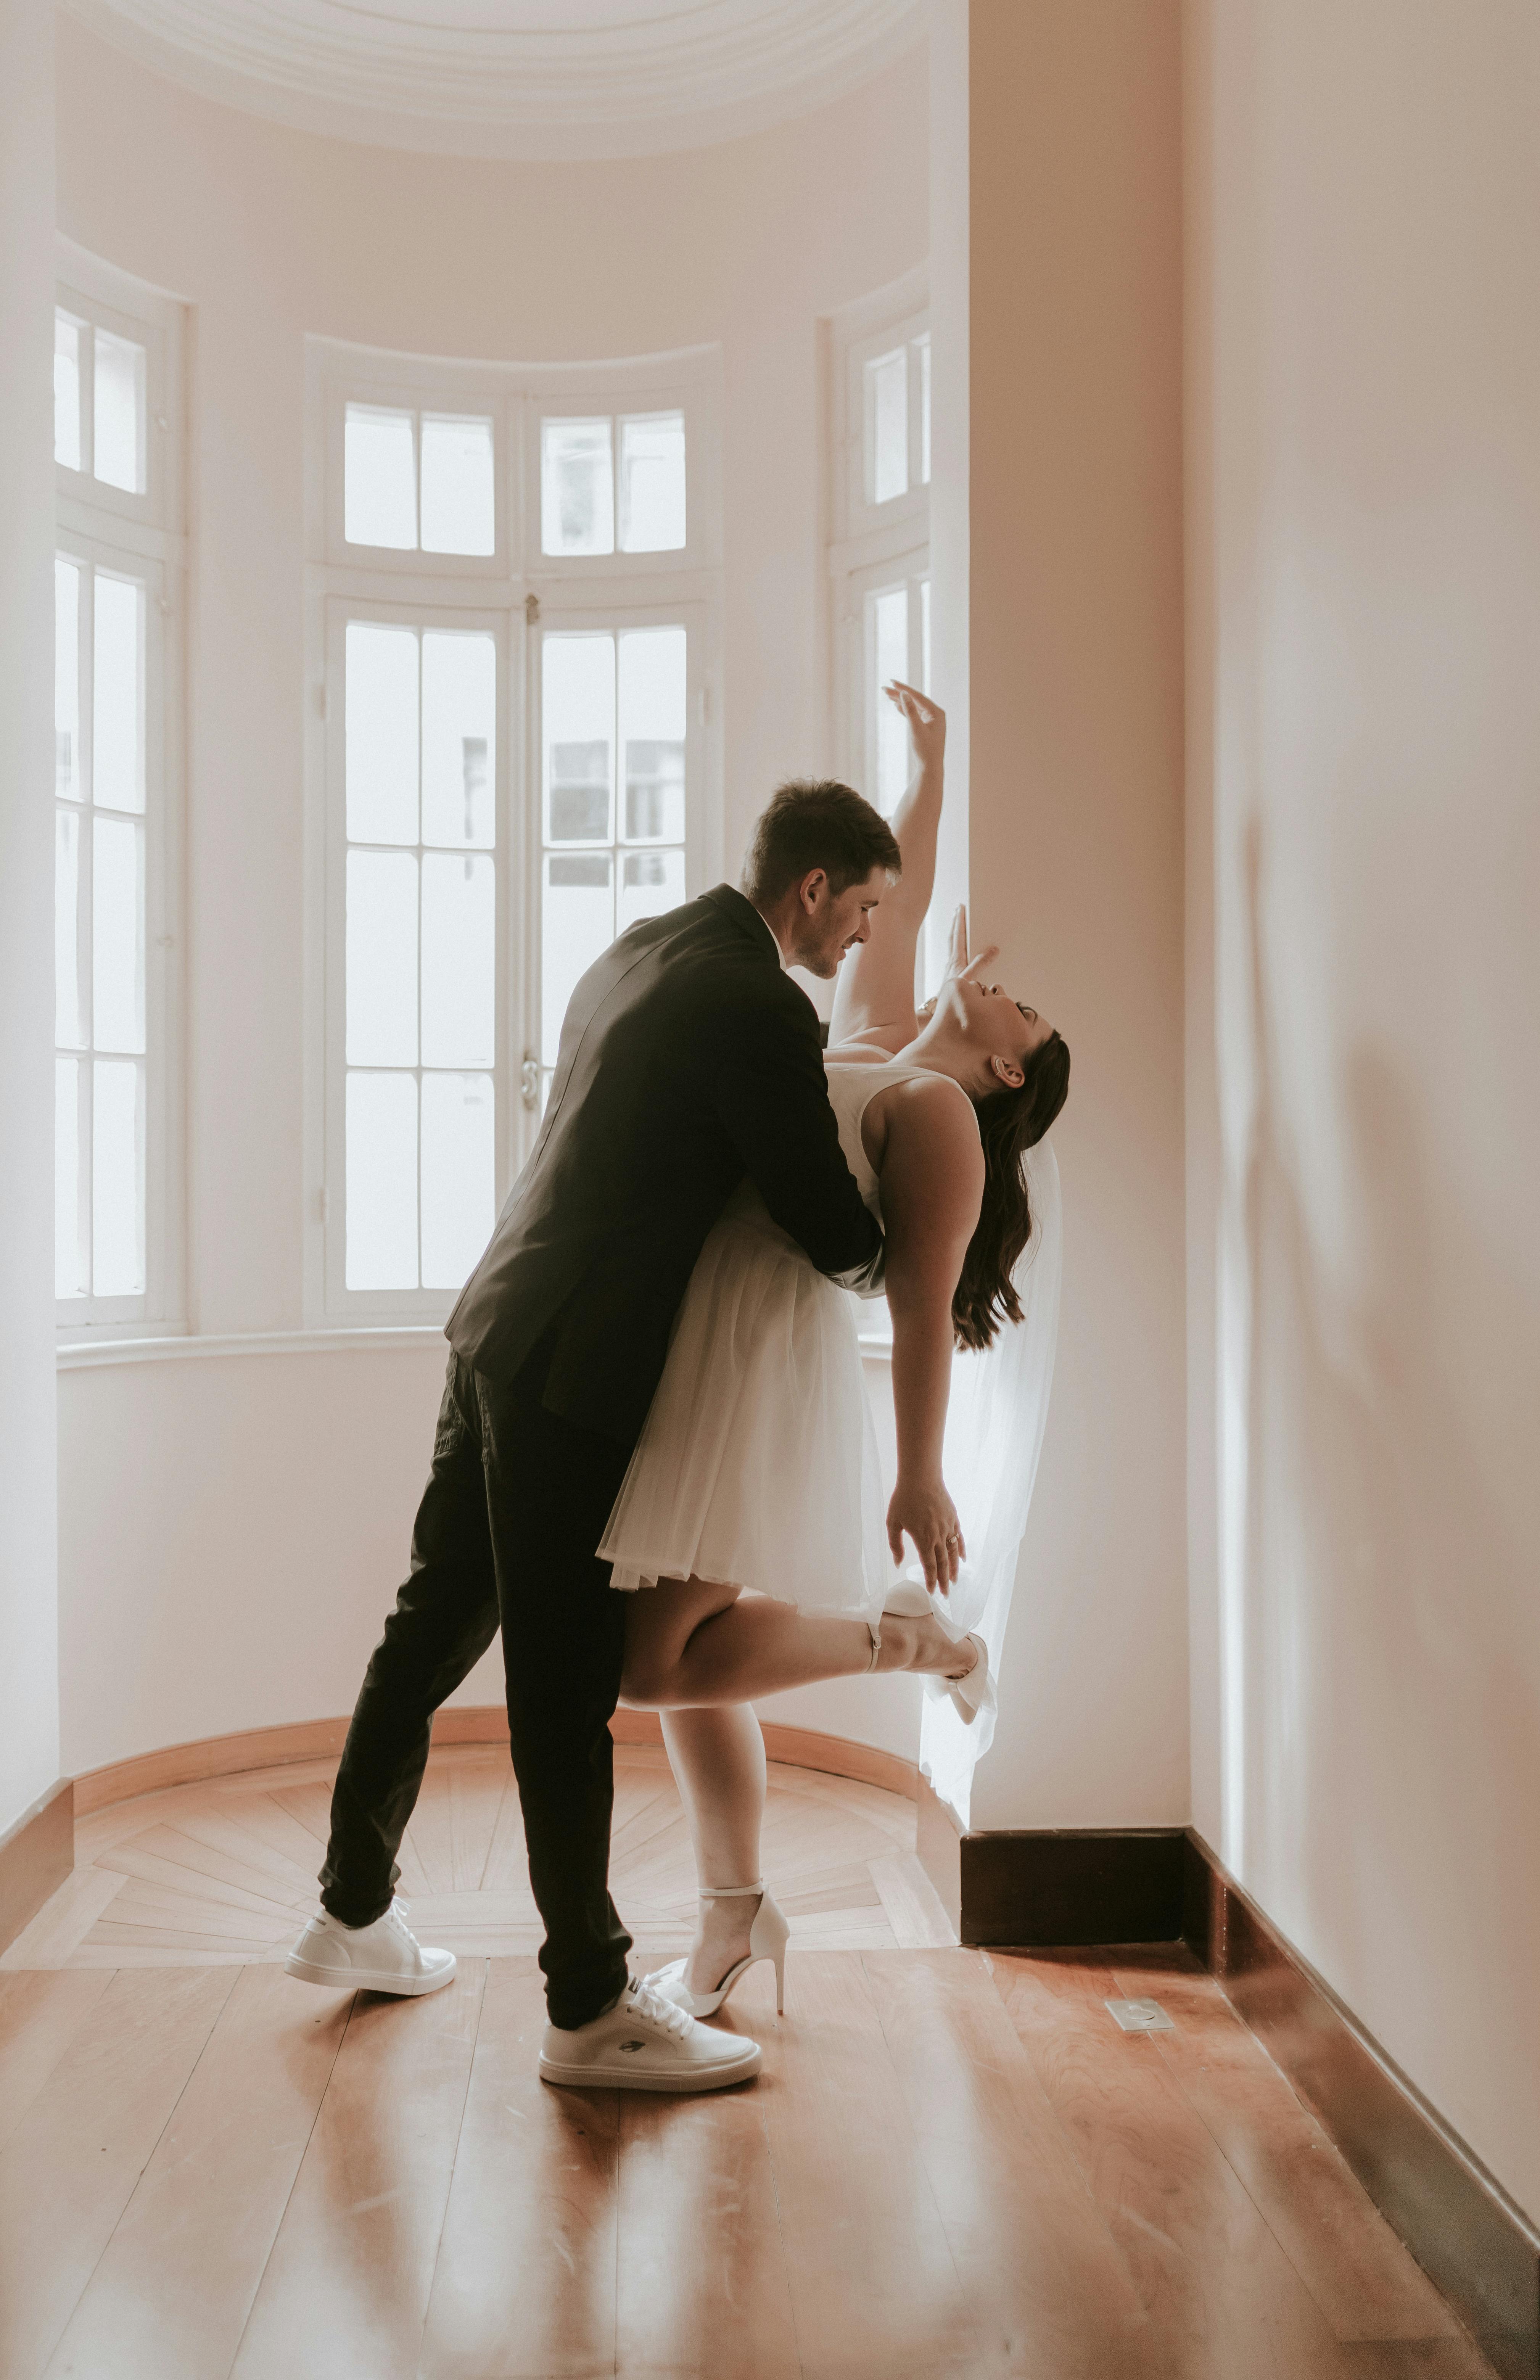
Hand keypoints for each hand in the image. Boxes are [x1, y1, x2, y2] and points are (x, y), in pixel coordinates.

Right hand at [884, 681, 945, 773]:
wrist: (930, 768)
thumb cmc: (925, 750)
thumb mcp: (916, 729)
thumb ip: (910, 710)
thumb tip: (903, 693)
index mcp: (936, 713)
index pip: (918, 696)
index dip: (904, 689)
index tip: (891, 682)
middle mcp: (935, 714)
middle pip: (915, 700)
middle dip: (899, 694)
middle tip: (884, 688)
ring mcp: (931, 721)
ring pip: (914, 707)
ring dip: (901, 701)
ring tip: (887, 694)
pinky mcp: (926, 727)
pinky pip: (914, 714)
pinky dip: (905, 710)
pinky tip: (897, 705)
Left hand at [886, 1474, 965, 1592]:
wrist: (921, 1477)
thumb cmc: (903, 1499)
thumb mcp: (893, 1522)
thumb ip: (895, 1545)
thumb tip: (898, 1563)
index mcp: (923, 1540)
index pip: (929, 1566)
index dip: (931, 1581)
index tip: (932, 1592)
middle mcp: (938, 1536)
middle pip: (944, 1564)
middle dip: (944, 1581)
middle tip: (946, 1594)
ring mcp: (948, 1527)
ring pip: (954, 1553)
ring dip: (955, 1569)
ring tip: (955, 1581)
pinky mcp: (953, 1518)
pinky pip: (960, 1538)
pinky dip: (962, 1550)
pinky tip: (963, 1559)